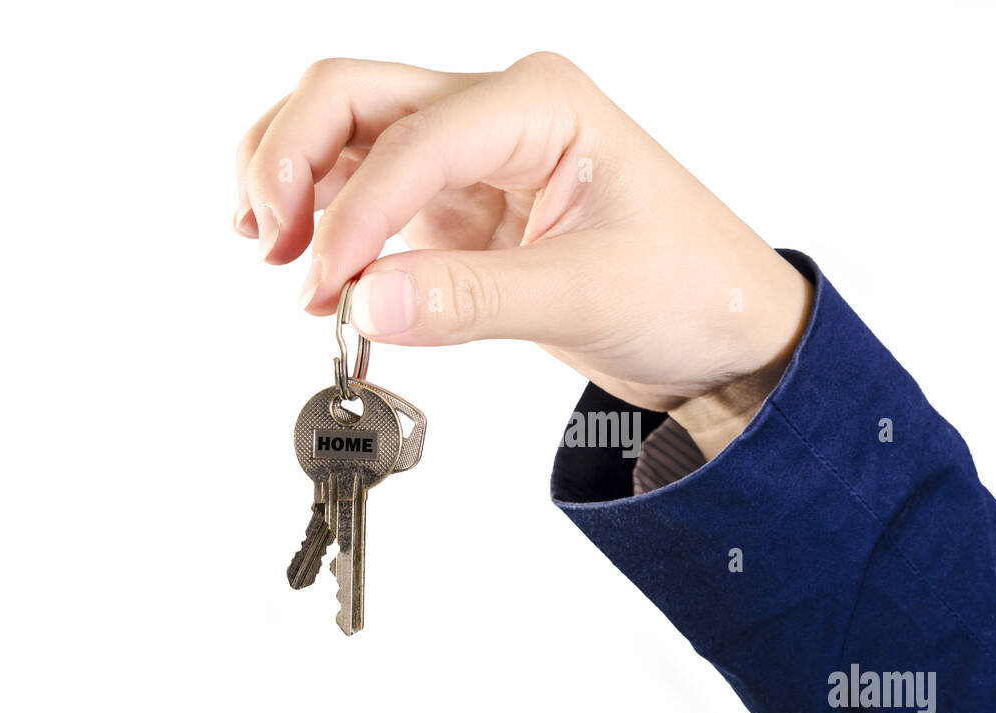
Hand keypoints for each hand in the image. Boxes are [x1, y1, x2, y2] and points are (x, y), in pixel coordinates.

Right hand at [235, 53, 811, 459]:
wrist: (725, 334)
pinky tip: (304, 262)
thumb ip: (472, 299)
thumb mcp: (587, 296)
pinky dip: (325, 220)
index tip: (326, 285)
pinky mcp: (459, 208)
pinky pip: (367, 193)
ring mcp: (472, 157)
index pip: (415, 139)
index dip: (355, 213)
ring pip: (346, 134)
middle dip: (290, 159)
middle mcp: (498, 112)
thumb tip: (360, 301)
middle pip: (352, 96)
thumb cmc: (692, 290)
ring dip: (292, 180)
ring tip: (271, 252)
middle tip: (270, 244)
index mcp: (542, 102)